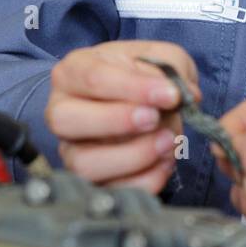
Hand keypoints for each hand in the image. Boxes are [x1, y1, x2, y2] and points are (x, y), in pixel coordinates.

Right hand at [46, 41, 200, 193]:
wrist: (139, 98)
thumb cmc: (141, 73)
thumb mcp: (159, 56)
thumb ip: (171, 68)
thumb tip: (183, 96)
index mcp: (74, 71)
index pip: (94, 78)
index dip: (134, 89)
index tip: (170, 95)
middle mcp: (62, 111)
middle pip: (67, 121)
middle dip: (118, 122)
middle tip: (155, 119)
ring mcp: (71, 149)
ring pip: (84, 163)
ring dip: (133, 156)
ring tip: (167, 142)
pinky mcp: (89, 179)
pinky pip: (108, 190)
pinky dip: (142, 181)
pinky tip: (165, 163)